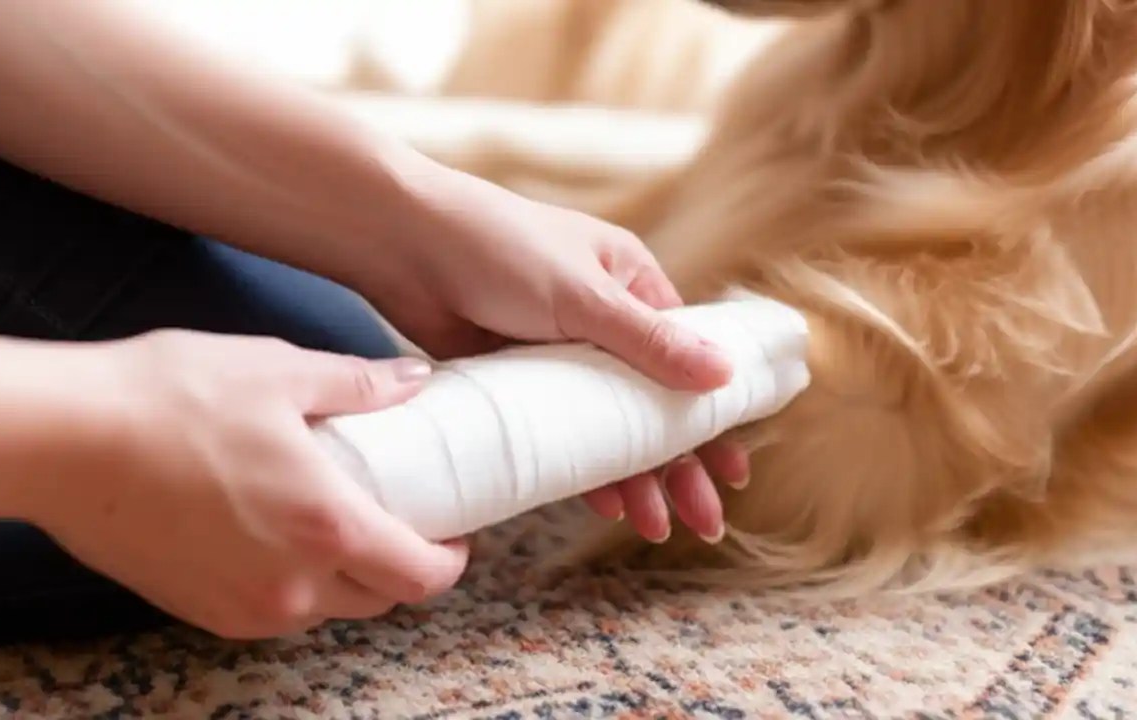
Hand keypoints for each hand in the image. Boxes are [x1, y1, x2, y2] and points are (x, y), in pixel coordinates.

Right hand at [29, 330, 467, 640]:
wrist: (61, 439)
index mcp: (327, 526)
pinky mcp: (196, 609)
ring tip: (333, 522)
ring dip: (345, 577)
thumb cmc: (170, 398)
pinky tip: (273, 537)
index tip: (454, 534)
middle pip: (379, 599)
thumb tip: (414, 380)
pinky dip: (290, 585)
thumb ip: (359, 383)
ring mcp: (241, 605)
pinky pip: (269, 611)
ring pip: (324, 610)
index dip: (451, 561)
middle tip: (398, 520)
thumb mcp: (279, 369)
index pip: (422, 576)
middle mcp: (292, 584)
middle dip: (401, 567)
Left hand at [354, 170, 749, 543]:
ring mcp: (560, 355)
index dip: (714, 417)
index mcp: (632, 284)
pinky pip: (563, 433)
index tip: (733, 469)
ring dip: (636, 476)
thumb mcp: (583, 296)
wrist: (403, 246)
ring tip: (653, 526)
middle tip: (702, 521)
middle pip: (655, 405)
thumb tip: (723, 375)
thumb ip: (650, 341)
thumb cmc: (499, 247)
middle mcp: (604, 321)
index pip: (690, 360)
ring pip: (610, 428)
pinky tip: (606, 504)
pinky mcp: (519, 380)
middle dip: (681, 465)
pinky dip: (585, 468)